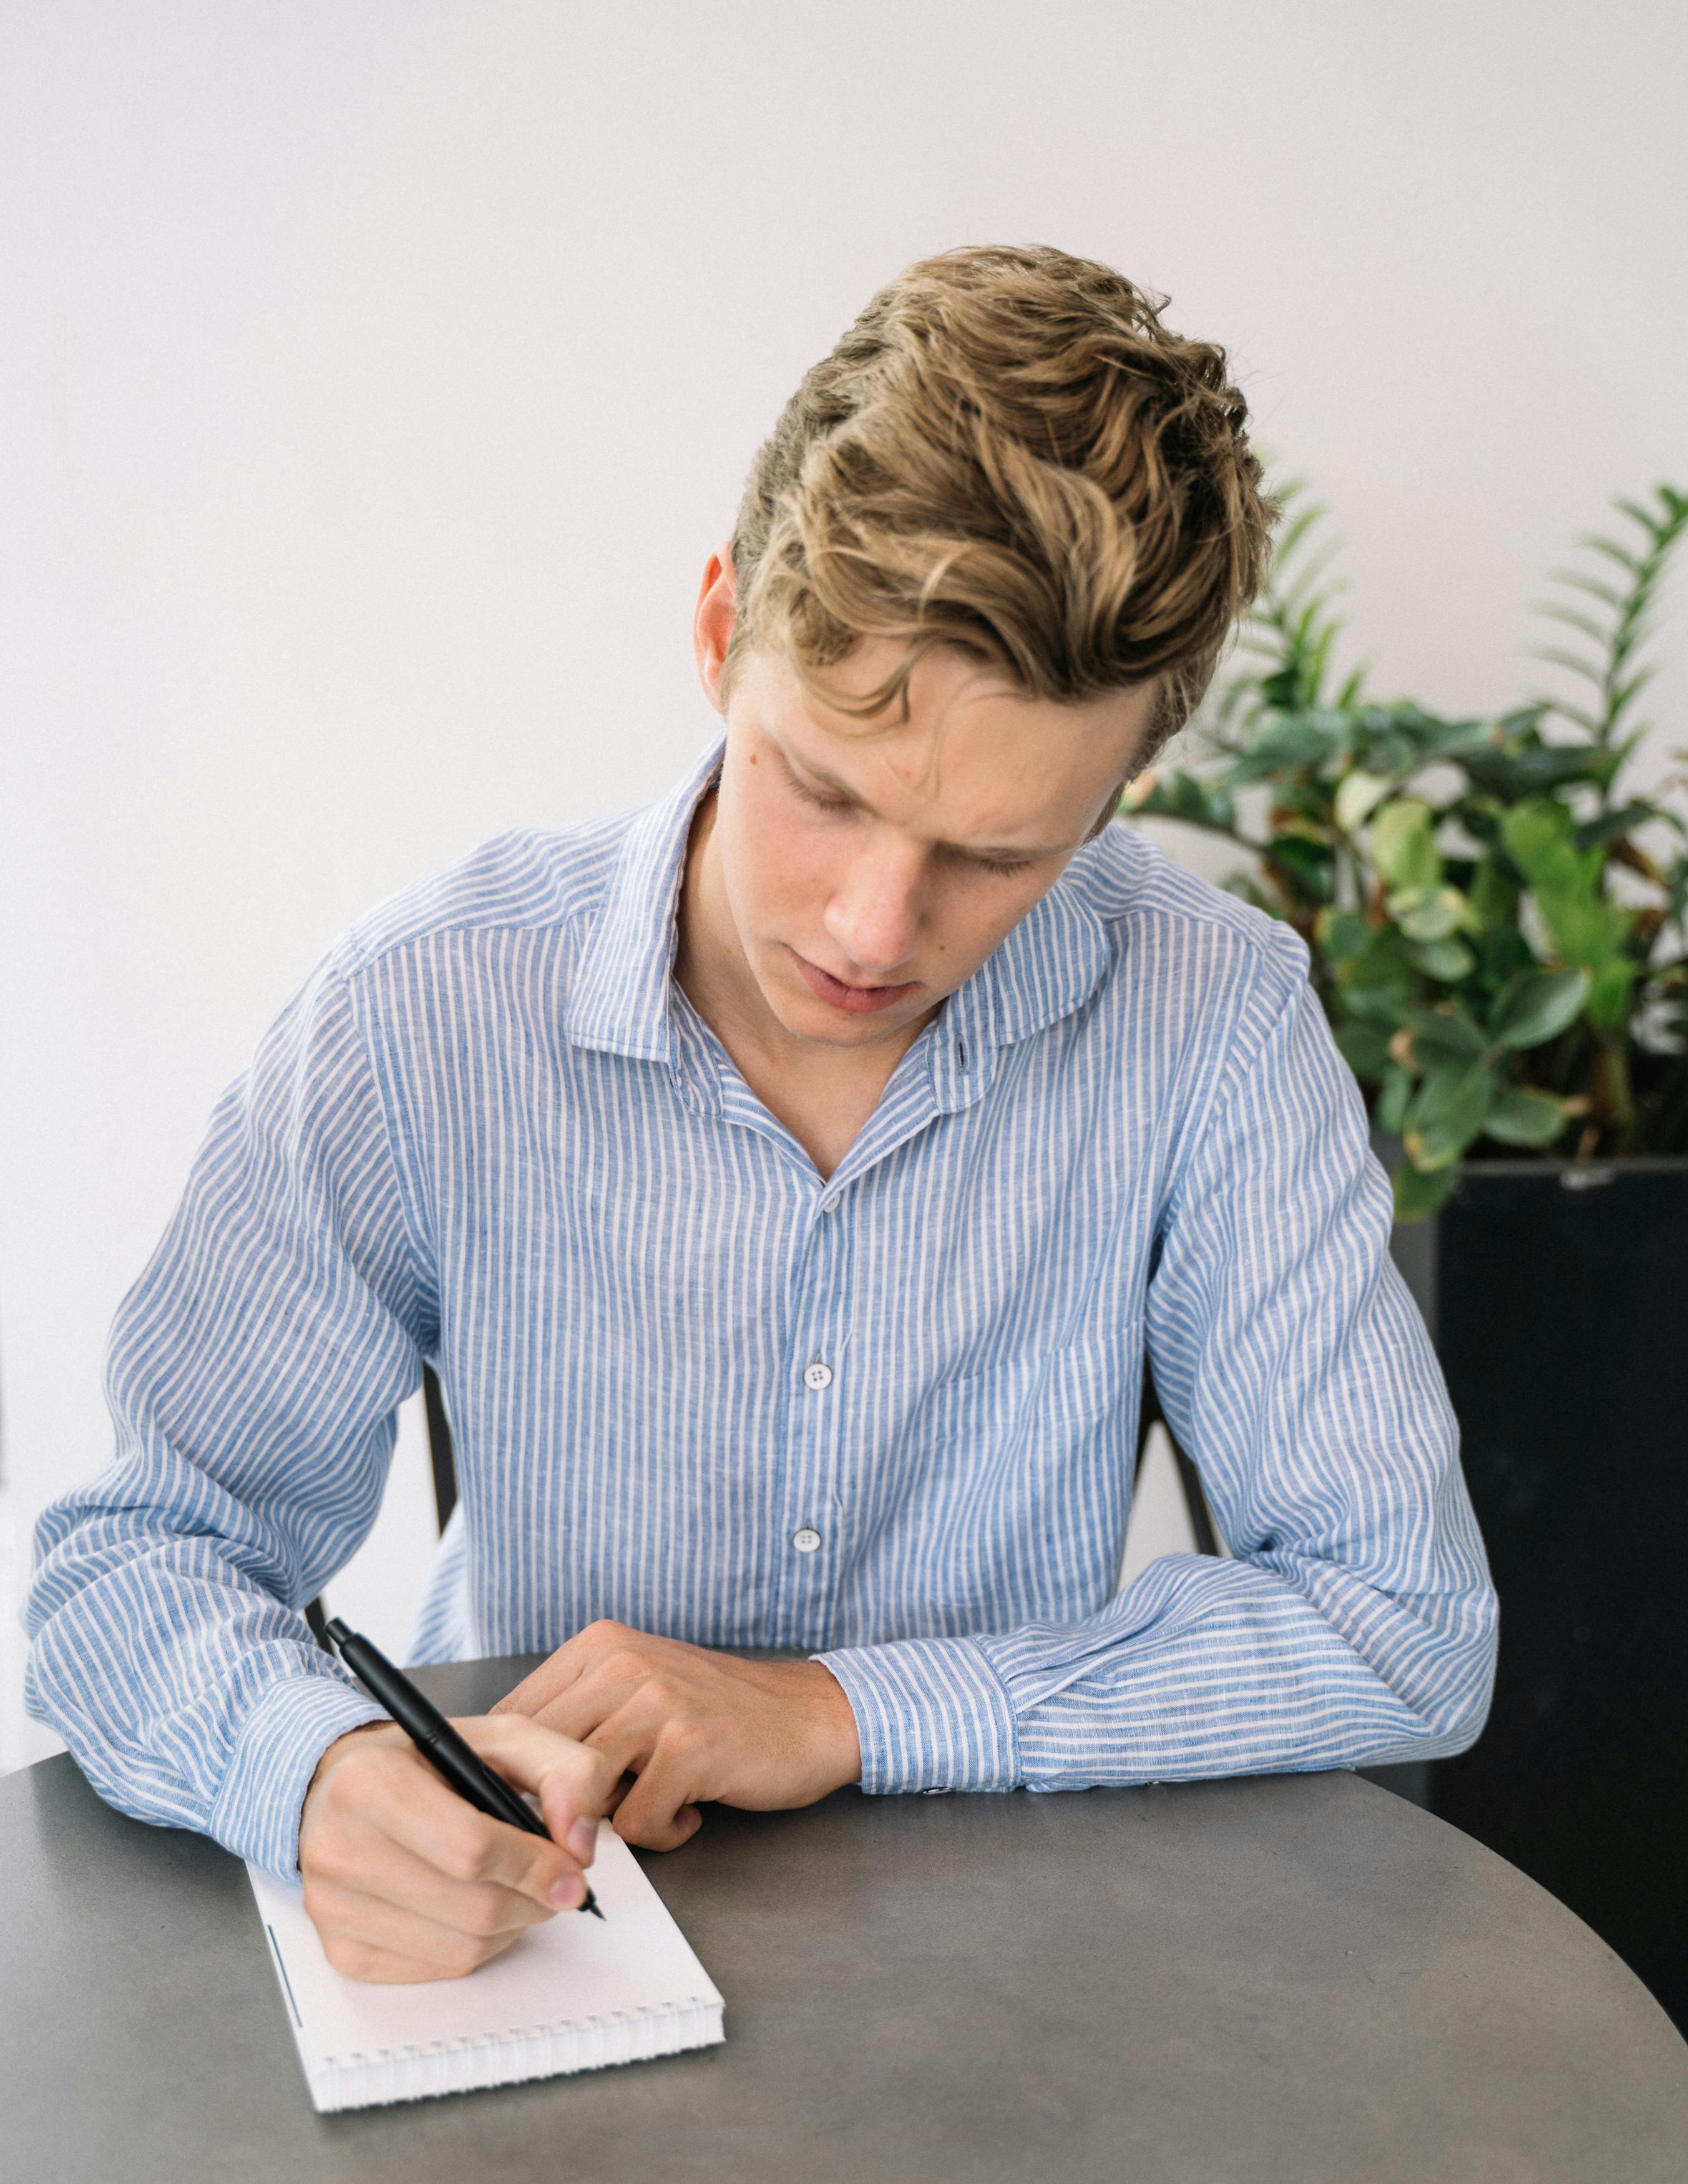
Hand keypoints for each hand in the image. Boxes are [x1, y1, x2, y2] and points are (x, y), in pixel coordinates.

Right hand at [299, 1713, 616, 1982]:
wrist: (337, 1789)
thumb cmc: (424, 1763)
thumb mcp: (501, 1738)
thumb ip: (563, 1770)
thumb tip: (580, 1843)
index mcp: (370, 1782)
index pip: (471, 1849)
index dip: (535, 1865)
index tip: (572, 1870)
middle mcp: (337, 1848)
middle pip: (474, 1907)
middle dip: (532, 1898)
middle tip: (551, 1880)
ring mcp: (332, 1907)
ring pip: (462, 1948)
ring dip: (510, 1925)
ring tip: (512, 1887)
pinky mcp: (341, 1951)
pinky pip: (438, 1969)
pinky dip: (475, 1945)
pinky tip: (471, 1906)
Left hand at [492, 1623, 861, 1851]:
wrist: (810, 1715)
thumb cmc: (716, 1714)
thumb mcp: (634, 1693)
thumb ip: (575, 1723)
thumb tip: (506, 1783)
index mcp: (598, 1645)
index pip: (510, 1721)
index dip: (518, 1775)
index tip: (546, 1800)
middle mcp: (622, 1663)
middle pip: (539, 1761)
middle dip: (559, 1806)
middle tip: (604, 1814)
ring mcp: (657, 1701)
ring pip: (580, 1794)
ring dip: (614, 1819)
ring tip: (653, 1800)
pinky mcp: (689, 1746)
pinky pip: (636, 1823)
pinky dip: (662, 1833)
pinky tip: (692, 1806)